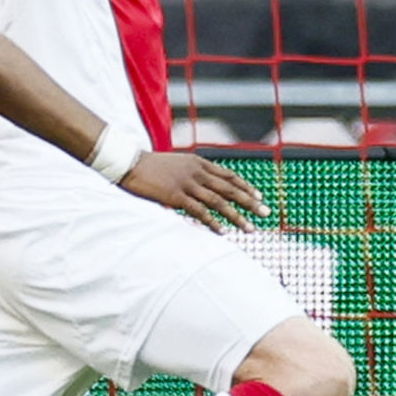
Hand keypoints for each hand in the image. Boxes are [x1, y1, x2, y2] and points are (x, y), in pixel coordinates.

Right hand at [120, 148, 268, 226]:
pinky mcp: (176, 196)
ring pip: (219, 202)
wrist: (129, 162)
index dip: (246, 186)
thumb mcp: (177, 164)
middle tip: (266, 213)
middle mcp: (197, 172)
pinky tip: (223, 232)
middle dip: (250, 202)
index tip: (259, 196)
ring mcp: (187, 184)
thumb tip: (204, 183)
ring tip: (250, 228)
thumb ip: (192, 172)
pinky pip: (199, 211)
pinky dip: (213, 222)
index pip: (229, 175)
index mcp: (199, 162)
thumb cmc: (151, 166)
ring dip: (237, 216)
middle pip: (230, 188)